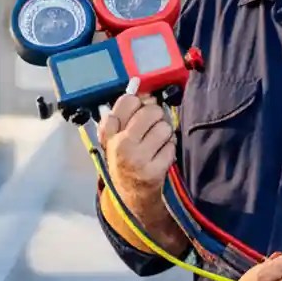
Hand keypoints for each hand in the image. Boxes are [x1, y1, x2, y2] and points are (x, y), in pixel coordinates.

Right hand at [96, 86, 174, 210]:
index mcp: (109, 133)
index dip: (140, 102)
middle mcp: (121, 144)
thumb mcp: (115, 137)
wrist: (132, 195)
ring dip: (165, 134)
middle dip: (156, 116)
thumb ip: (124, 113)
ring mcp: (137, 158)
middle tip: (153, 126)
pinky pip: (171, 146)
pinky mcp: (154, 171)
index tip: (140, 110)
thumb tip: (138, 85)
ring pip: (164, 127)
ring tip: (157, 143)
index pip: (128, 101)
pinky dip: (170, 149)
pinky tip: (161, 155)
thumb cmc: (125, 160)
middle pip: (150, 111)